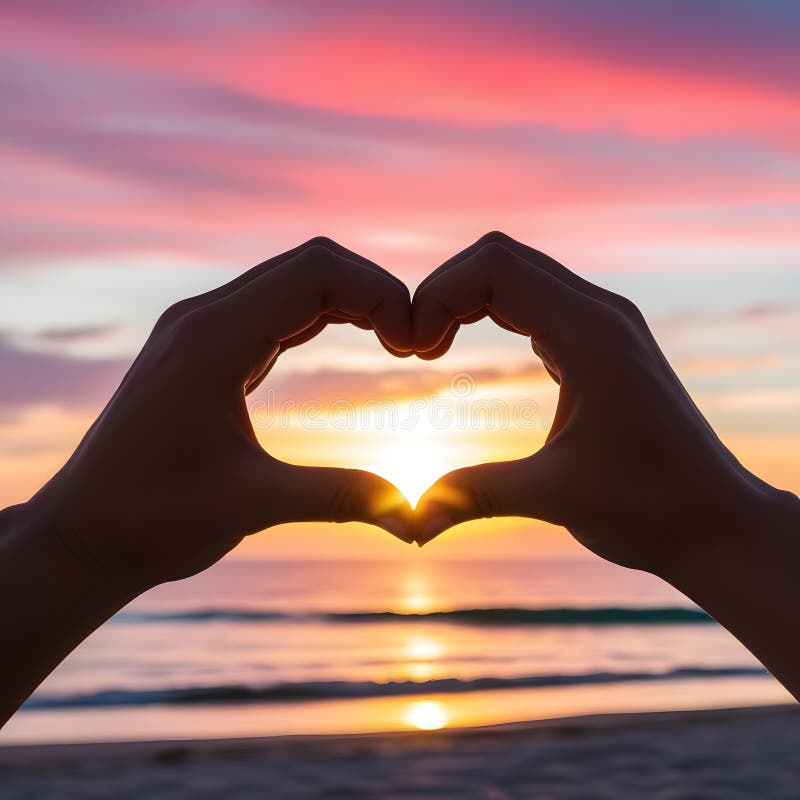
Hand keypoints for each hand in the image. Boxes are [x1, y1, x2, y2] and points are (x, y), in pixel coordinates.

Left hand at [25, 238, 414, 591]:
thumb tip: (416, 516)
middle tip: (412, 343)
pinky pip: (272, 310)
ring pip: (290, 283)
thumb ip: (340, 497)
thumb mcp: (253, 506)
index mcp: (212, 339)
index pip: (315, 272)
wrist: (84, 533)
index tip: (413, 345)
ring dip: (347, 301)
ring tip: (394, 340)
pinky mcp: (202, 350)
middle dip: (371, 291)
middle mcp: (202, 318)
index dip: (379, 293)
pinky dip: (318, 317)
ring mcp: (199, 330)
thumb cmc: (152, 519)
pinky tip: (349, 339)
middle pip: (308, 265)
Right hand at [412, 232, 786, 574]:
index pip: (495, 267)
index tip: (412, 350)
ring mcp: (605, 324)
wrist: (715, 520)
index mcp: (591, 334)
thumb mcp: (554, 497)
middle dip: (444, 290)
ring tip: (432, 348)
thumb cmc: (650, 507)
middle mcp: (601, 314)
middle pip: (501, 257)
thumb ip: (472, 495)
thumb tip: (409, 522)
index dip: (438, 294)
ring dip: (466, 299)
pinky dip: (491, 312)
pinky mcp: (602, 344)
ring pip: (518, 274)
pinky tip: (468, 351)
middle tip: (413, 347)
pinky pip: (536, 302)